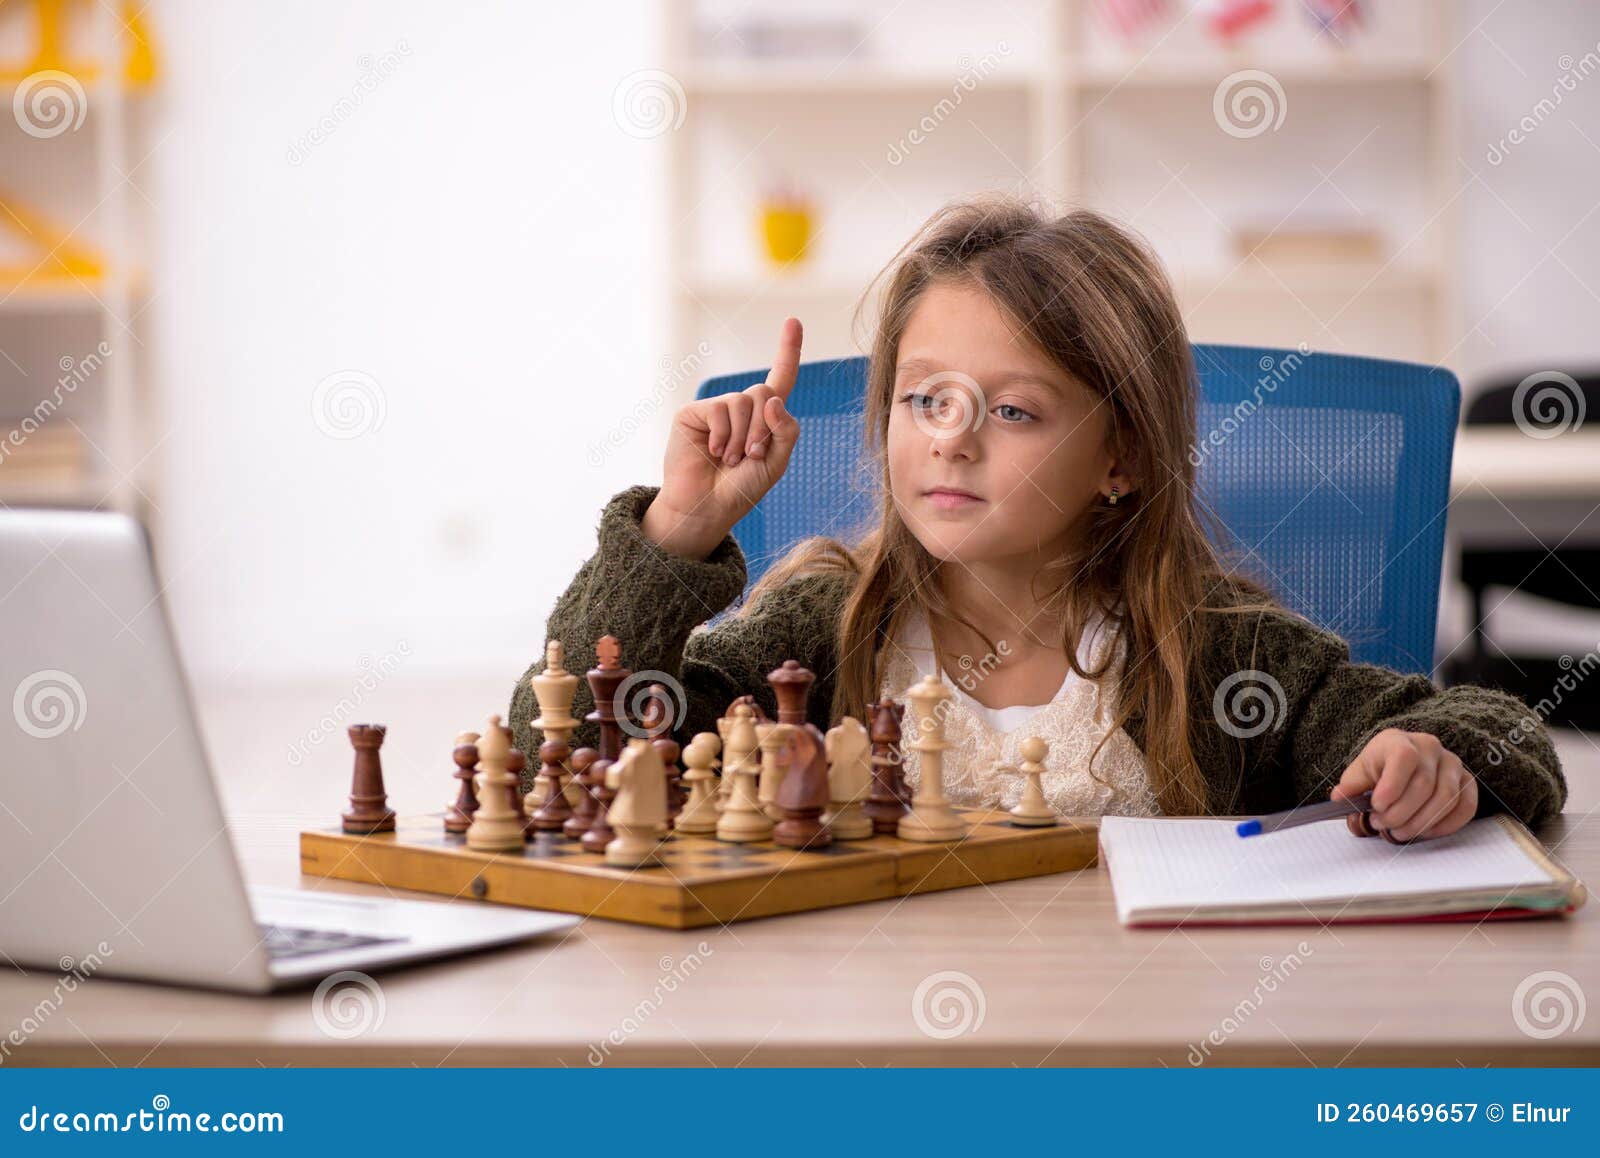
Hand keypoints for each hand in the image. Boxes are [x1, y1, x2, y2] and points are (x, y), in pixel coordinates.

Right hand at [643, 317, 803, 557]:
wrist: (706, 507)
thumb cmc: (741, 488)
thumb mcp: (776, 462)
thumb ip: (785, 431)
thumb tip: (771, 397)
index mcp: (765, 418)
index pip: (780, 378)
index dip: (788, 351)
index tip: (792, 321)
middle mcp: (741, 408)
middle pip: (764, 393)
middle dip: (763, 428)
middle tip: (750, 456)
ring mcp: (716, 409)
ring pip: (743, 401)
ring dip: (742, 437)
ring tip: (729, 460)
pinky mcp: (694, 412)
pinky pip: (720, 410)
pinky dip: (723, 435)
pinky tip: (714, 452)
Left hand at [1330, 728, 1478, 842]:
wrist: (1402, 760)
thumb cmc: (1380, 767)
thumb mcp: (1359, 772)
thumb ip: (1351, 785)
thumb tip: (1339, 798)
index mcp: (1400, 741)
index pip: (1404, 757)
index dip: (1392, 786)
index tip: (1377, 806)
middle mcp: (1430, 748)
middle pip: (1424, 784)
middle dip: (1401, 813)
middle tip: (1382, 825)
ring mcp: (1452, 764)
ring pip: (1446, 798)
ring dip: (1421, 822)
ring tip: (1399, 832)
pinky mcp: (1467, 782)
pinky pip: (1465, 806)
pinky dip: (1446, 825)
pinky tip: (1425, 832)